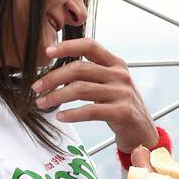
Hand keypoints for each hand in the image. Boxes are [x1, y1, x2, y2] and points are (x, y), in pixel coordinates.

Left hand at [32, 37, 156, 151]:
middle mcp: (120, 75)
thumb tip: (56, 73)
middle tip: (36, 86)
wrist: (142, 132)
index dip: (67, 46)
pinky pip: (90, 111)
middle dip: (53, 77)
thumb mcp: (111, 84)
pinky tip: (60, 116)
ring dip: (57, 96)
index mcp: (115, 63)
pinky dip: (72, 114)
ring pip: (81, 89)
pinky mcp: (122, 112)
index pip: (89, 46)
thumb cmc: (120, 106)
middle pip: (80, 68)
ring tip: (42, 103)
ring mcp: (122, 93)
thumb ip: (91, 74)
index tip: (47, 51)